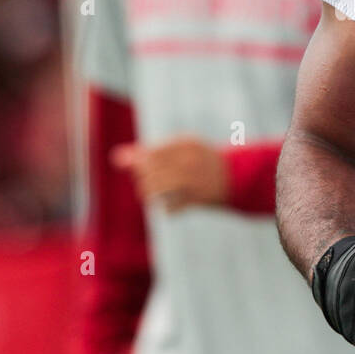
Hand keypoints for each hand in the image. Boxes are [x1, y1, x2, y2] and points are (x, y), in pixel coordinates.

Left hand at [111, 138, 226, 210]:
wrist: (239, 176)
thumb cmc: (200, 161)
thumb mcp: (179, 151)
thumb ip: (147, 153)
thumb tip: (115, 157)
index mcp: (186, 143)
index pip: (151, 153)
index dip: (141, 164)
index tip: (143, 170)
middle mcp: (191, 159)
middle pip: (153, 170)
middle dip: (144, 180)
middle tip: (146, 186)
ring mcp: (196, 178)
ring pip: (160, 187)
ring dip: (150, 195)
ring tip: (150, 198)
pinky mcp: (201, 198)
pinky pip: (173, 206)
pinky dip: (167, 210)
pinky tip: (167, 209)